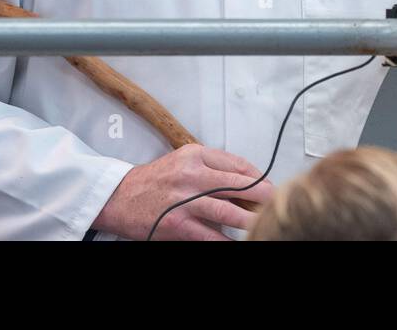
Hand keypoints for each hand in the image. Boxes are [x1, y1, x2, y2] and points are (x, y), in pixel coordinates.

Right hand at [91, 143, 274, 240]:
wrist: (119, 198)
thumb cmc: (154, 180)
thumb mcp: (182, 161)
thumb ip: (212, 166)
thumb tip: (246, 178)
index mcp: (195, 155)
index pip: (236, 164)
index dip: (257, 176)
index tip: (268, 185)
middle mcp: (191, 175)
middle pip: (237, 184)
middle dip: (262, 195)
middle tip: (277, 201)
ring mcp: (184, 200)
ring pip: (227, 210)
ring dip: (250, 219)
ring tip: (264, 222)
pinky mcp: (177, 224)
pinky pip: (210, 234)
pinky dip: (226, 239)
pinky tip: (238, 241)